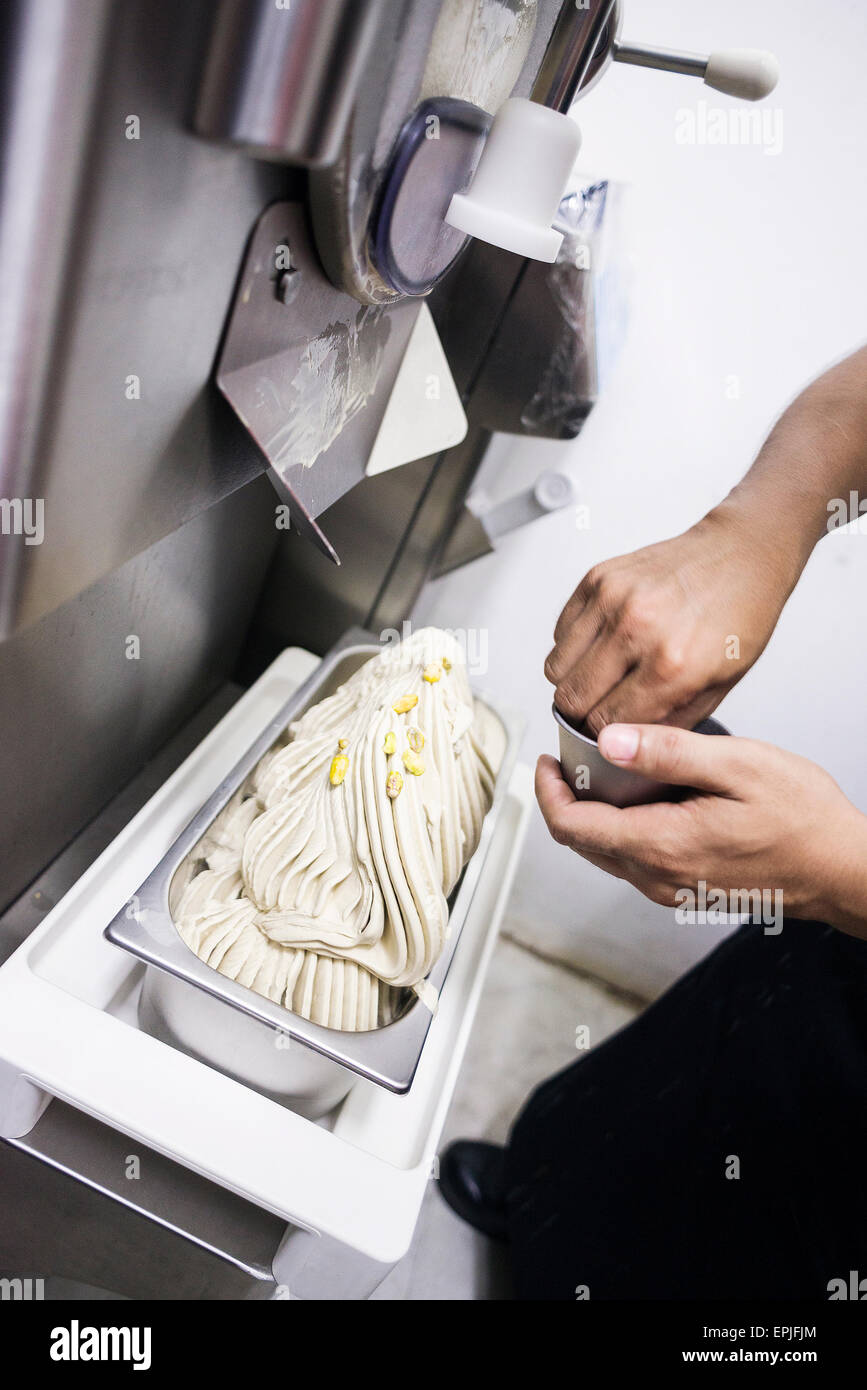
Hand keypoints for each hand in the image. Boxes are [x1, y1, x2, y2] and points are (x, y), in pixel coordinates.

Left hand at [535, 724, 866, 938]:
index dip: (546, 791)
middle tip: (571, 758)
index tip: (546, 760)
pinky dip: (622, 828)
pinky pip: (634, 861)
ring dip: (594, 814)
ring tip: (607, 770)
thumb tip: (610, 741)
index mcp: (661, 845)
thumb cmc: (802, 818)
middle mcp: (658, 877)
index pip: (571, 826)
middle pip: (581, 842)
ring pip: (606, 853)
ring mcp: (671, 889)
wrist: (842, 870)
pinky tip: (647, 798)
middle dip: (566, 799)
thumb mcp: (737, 766)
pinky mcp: (686, 890)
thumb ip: (668, 753)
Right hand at [544, 507, 798, 733]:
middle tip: (601, 708)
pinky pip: (560, 633)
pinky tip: (603, 644)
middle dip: (582, 714)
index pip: (606, 724)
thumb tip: (628, 747)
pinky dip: (574, 647)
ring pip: (556, 669)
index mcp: (672, 665)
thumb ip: (670, 723)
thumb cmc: (739, 616)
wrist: (742, 554)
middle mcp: (637, 629)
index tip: (611, 734)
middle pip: (571, 699)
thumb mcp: (720, 687)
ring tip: (601, 677)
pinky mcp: (598, 578)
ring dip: (573, 681)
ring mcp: (613, 599)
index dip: (606, 736)